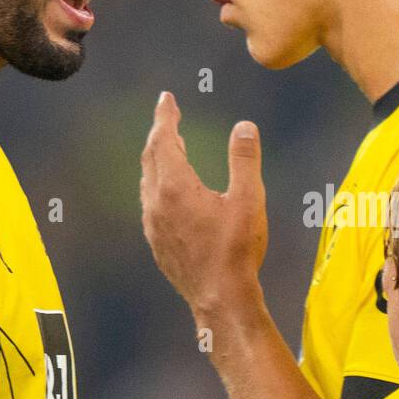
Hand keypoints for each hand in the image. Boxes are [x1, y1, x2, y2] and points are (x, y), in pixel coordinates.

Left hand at [141, 92, 267, 320]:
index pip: (164, 140)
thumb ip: (245, 160)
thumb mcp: (249, 200)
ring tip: (173, 147)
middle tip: (168, 115)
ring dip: (158, 159)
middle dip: (160, 133)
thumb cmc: (237, 251)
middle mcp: (156, 204)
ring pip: (148, 181)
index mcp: (176, 188)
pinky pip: (151, 202)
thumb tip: (244, 127)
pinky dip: (159, 183)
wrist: (221, 299)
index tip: (166, 98)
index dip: (165, 116)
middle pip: (151, 157)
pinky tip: (173, 190)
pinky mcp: (157, 243)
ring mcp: (153, 225)